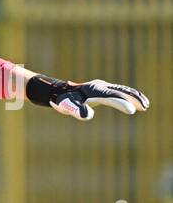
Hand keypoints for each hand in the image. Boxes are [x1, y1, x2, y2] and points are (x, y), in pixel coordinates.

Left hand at [29, 76, 149, 120]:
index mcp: (94, 90)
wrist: (58, 92)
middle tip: (144, 107)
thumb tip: (87, 116)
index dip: (122, 103)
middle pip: (121, 91)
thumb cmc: (63, 101)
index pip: (112, 97)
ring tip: (145, 105)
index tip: (132, 110)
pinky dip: (128, 95)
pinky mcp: (102, 89)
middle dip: (134, 98)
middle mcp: (100, 86)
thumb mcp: (68, 107)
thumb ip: (77, 111)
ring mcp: (102, 87)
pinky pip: (118, 91)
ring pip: (122, 90)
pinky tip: (133, 102)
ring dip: (134, 96)